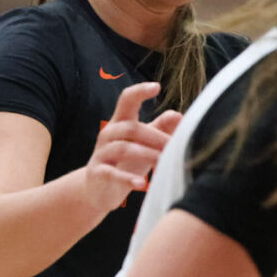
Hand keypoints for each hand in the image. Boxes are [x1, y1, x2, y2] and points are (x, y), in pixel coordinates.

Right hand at [83, 82, 182, 211]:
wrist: (98, 190)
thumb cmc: (126, 162)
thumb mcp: (144, 143)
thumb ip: (160, 129)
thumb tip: (179, 115)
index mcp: (120, 122)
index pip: (127, 99)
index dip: (140, 91)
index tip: (157, 86)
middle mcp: (108, 134)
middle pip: (131, 128)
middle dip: (156, 137)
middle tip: (175, 148)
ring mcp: (101, 153)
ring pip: (123, 149)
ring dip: (147, 155)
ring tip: (163, 164)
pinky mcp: (97, 173)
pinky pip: (111, 173)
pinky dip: (127, 179)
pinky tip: (142, 184)